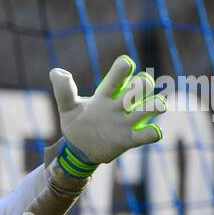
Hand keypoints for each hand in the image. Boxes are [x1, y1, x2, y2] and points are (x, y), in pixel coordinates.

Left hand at [48, 55, 166, 175]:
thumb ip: (63, 91)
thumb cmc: (76, 124)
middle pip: (140, 87)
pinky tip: (153, 132)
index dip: (124, 68)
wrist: (78, 150)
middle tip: (137, 88)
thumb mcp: (67, 108)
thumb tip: (57, 72)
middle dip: (142, 84)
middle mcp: (120, 105)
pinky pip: (146, 135)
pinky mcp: (129, 140)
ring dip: (155, 105)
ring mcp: (126, 122)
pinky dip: (153, 133)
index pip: (118, 75)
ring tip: (156, 105)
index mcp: (105, 94)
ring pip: (149, 108)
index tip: (125, 64)